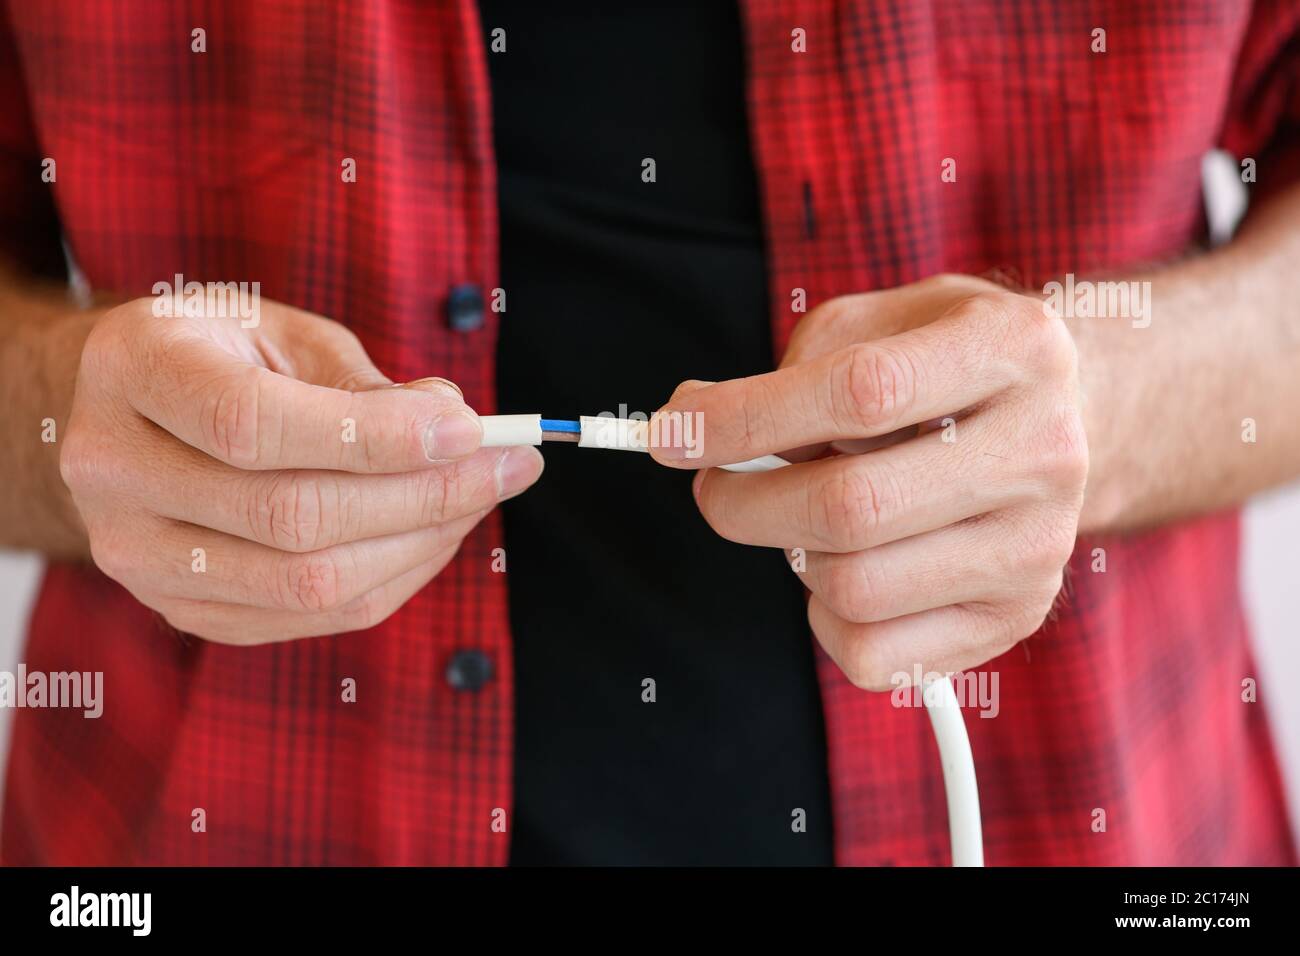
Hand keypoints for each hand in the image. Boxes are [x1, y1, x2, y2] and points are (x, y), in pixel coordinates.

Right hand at [60, 297, 542, 644]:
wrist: (126, 412)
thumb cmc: (219, 354)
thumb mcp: (280, 330)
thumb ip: (360, 381)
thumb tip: (453, 425)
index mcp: (134, 371)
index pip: (254, 425)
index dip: (373, 436)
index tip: (470, 430)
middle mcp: (113, 471)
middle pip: (292, 517)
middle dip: (424, 496)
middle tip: (508, 466)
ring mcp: (137, 556)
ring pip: (309, 584)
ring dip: (422, 544)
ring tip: (481, 496)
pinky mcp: (180, 608)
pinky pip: (310, 618)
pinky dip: (393, 578)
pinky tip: (434, 534)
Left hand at [650, 274, 1087, 689]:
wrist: (1067, 421)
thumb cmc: (948, 365)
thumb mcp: (887, 319)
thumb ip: (795, 363)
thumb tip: (691, 420)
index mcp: (1014, 348)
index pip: (859, 393)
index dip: (746, 419)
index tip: (669, 434)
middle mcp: (1043, 451)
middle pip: (851, 506)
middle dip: (744, 503)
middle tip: (714, 487)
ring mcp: (1037, 547)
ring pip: (853, 587)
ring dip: (791, 554)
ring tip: (807, 514)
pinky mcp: (1016, 617)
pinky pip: (872, 653)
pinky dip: (826, 617)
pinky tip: (849, 565)